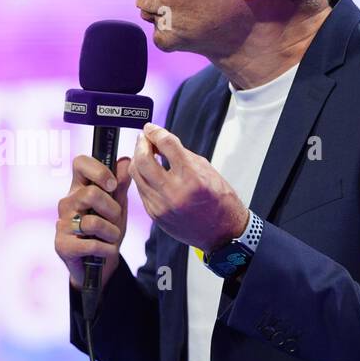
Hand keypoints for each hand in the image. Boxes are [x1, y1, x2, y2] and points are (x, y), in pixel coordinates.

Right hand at [55, 154, 132, 289]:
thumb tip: (126, 160)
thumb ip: (121, 184)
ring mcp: (62, 224)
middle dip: (112, 209)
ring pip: (93, 222)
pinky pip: (91, 244)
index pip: (80, 163)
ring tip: (111, 238)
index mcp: (79, 188)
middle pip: (91, 193)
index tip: (112, 185)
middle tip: (115, 219)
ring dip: (112, 233)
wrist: (100, 264)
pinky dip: (106, 250)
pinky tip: (105, 251)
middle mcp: (67, 202)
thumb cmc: (107, 230)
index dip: (98, 170)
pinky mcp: (62, 245)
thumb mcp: (118, 205)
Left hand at [130, 122, 247, 252]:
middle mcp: (174, 193)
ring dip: (138, 159)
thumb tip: (160, 141)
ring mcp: (161, 206)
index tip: (151, 127)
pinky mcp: (154, 215)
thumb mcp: (207, 170)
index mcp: (192, 178)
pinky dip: (143, 177)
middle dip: (141, 143)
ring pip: (137, 175)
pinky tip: (149, 171)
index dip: (156, 131)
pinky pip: (141, 190)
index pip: (166, 145)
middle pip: (143, 159)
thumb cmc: (219, 201)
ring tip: (145, 152)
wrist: (222, 233)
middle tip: (144, 138)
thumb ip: (181, 154)